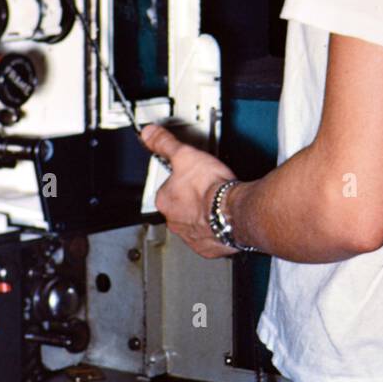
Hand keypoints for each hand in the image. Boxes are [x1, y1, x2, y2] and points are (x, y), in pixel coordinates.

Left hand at [140, 123, 238, 258]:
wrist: (234, 212)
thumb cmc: (210, 188)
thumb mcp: (184, 155)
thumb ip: (165, 144)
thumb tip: (148, 134)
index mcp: (165, 201)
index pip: (167, 188)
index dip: (181, 180)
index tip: (192, 175)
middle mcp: (174, 221)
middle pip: (179, 207)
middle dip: (192, 200)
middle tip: (207, 188)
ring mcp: (191, 236)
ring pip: (194, 224)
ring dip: (203, 215)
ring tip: (218, 202)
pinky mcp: (208, 248)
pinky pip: (210, 238)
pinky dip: (216, 230)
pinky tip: (225, 219)